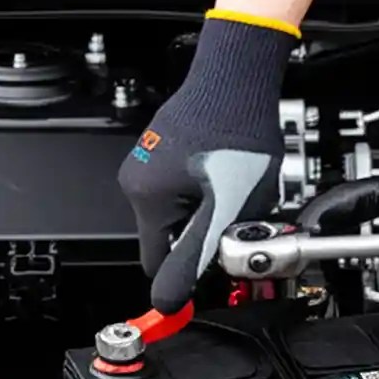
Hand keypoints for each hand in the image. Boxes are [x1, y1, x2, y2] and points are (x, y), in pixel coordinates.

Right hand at [118, 119, 280, 313]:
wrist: (240, 78)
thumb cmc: (235, 132)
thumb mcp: (224, 211)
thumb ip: (194, 260)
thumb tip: (168, 300)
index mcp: (144, 199)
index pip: (156, 264)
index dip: (187, 275)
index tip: (211, 270)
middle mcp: (138, 180)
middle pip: (172, 237)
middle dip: (206, 235)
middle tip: (236, 213)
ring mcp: (151, 161)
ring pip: (184, 212)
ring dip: (213, 210)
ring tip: (236, 186)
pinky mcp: (168, 150)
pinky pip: (189, 187)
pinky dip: (213, 187)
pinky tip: (232, 170)